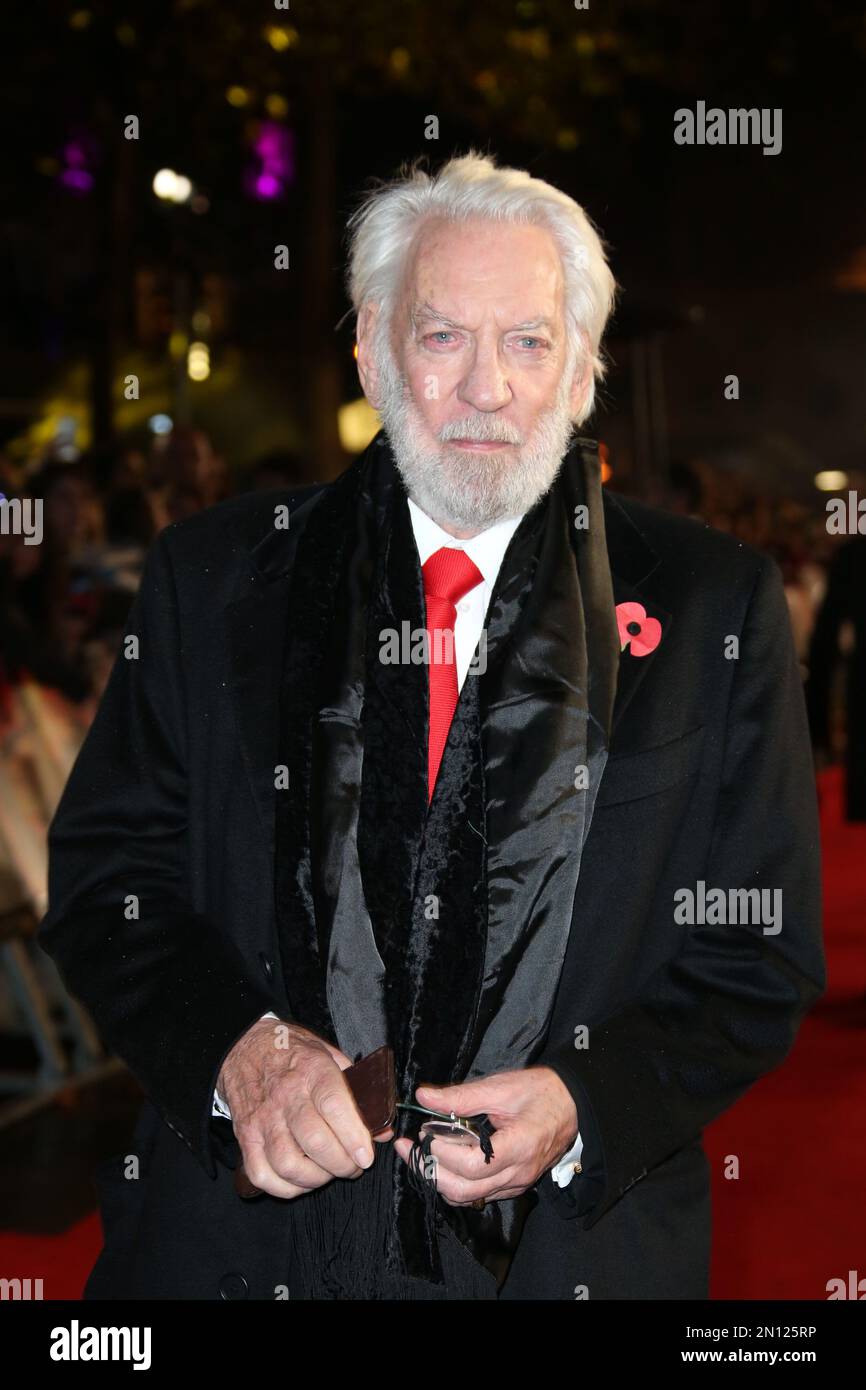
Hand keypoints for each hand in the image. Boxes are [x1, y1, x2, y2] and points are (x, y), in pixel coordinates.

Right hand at [218, 1017, 392, 1199]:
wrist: (244, 1046)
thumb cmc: (293, 1052)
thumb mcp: (329, 1055)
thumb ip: (357, 1091)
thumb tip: (382, 1130)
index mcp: (312, 1070)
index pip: (334, 1106)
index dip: (353, 1136)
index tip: (366, 1156)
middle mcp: (285, 1096)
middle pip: (314, 1141)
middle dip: (341, 1164)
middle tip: (353, 1167)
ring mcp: (262, 1120)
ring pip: (288, 1164)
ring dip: (316, 1179)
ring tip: (328, 1173)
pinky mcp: (245, 1138)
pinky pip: (263, 1176)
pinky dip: (285, 1188)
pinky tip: (301, 1179)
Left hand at [392, 1066, 577, 1205]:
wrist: (574, 1105)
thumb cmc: (541, 1092)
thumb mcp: (501, 1087)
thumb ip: (461, 1096)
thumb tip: (423, 1097)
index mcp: (518, 1148)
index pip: (469, 1165)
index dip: (440, 1152)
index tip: (423, 1132)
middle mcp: (518, 1174)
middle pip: (464, 1190)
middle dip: (430, 1171)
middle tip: (409, 1147)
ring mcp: (517, 1184)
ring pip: (468, 1198)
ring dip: (439, 1180)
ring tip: (421, 1154)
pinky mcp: (514, 1185)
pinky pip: (479, 1195)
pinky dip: (455, 1183)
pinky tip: (444, 1162)